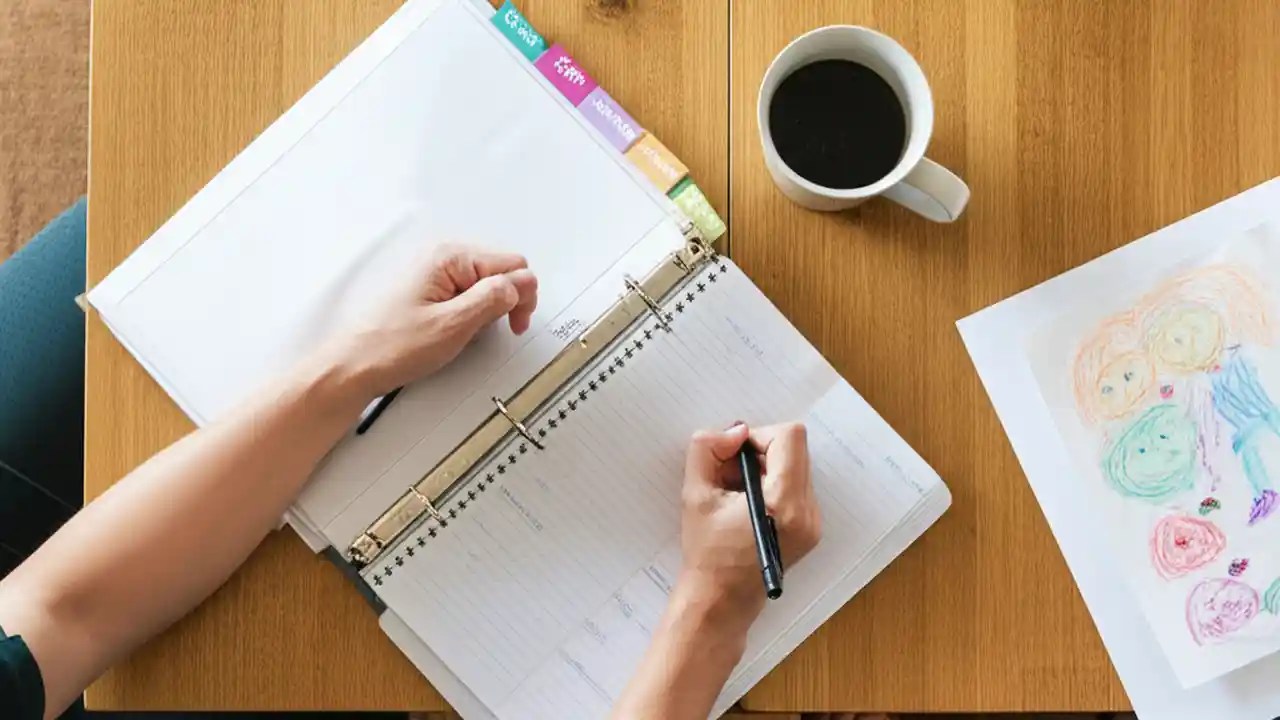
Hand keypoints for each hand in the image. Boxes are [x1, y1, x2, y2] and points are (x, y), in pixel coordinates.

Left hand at [324, 244, 537, 398]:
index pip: (512, 264)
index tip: (516, 325)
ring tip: (472, 335)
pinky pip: (468, 296)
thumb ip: (493, 298)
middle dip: (509, 302)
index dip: (523, 295)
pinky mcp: (431, 292)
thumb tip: (523, 282)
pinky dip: (474, 315)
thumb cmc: (393, 347)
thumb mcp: (453, 325)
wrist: (353, 367)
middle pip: (501, 271)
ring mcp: (436, 275)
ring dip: (490, 310)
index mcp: (449, 258)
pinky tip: (461, 332)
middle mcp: (443, 258)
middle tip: (502, 332)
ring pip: (486, 286)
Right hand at [676, 422, 821, 631]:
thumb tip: (736, 431)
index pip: (789, 438)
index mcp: (786, 505)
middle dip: (760, 451)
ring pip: (796, 465)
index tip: (733, 455)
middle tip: (730, 475)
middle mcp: (809, 513)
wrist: (720, 601)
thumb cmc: (706, 553)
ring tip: (736, 493)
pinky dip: (772, 484)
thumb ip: (707, 450)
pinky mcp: (810, 528)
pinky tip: (748, 505)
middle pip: (796, 449)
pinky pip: (797, 485)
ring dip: (765, 467)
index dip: (758, 436)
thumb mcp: (695, 494)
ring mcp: (813, 522)